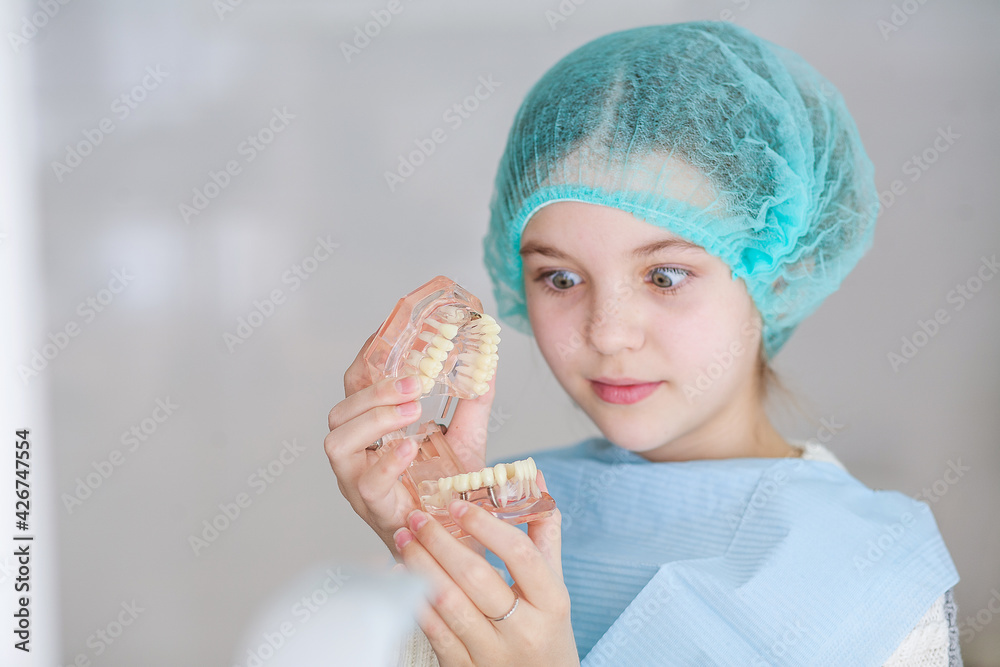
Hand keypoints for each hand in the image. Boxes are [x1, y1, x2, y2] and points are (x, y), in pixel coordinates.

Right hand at [325, 330, 498, 557]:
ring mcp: (357, 482)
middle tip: (414, 380)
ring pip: (337, 442)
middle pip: (340, 410)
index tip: (395, 330)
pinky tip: (409, 449)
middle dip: (373, 389)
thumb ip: (473, 401)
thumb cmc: (449, 491)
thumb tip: (488, 360)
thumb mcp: (465, 438)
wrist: (458, 542)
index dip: (370, 356)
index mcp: (372, 430)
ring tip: (410, 410)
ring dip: (372, 420)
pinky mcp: (372, 509)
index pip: (357, 384)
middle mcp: (357, 454)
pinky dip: (386, 462)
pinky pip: (366, 483)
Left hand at [393, 474, 577, 666]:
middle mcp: (524, 629)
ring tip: (403, 540)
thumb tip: (533, 478)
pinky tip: (402, 577)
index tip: (458, 505)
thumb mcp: (554, 587)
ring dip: (421, 566)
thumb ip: (543, 534)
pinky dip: (416, 601)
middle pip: (477, 577)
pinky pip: (434, 632)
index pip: (520, 555)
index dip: (487, 526)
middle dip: (441, 542)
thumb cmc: (546, 632)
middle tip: (417, 517)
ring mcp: (493, 653)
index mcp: (551, 602)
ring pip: (450, 603)